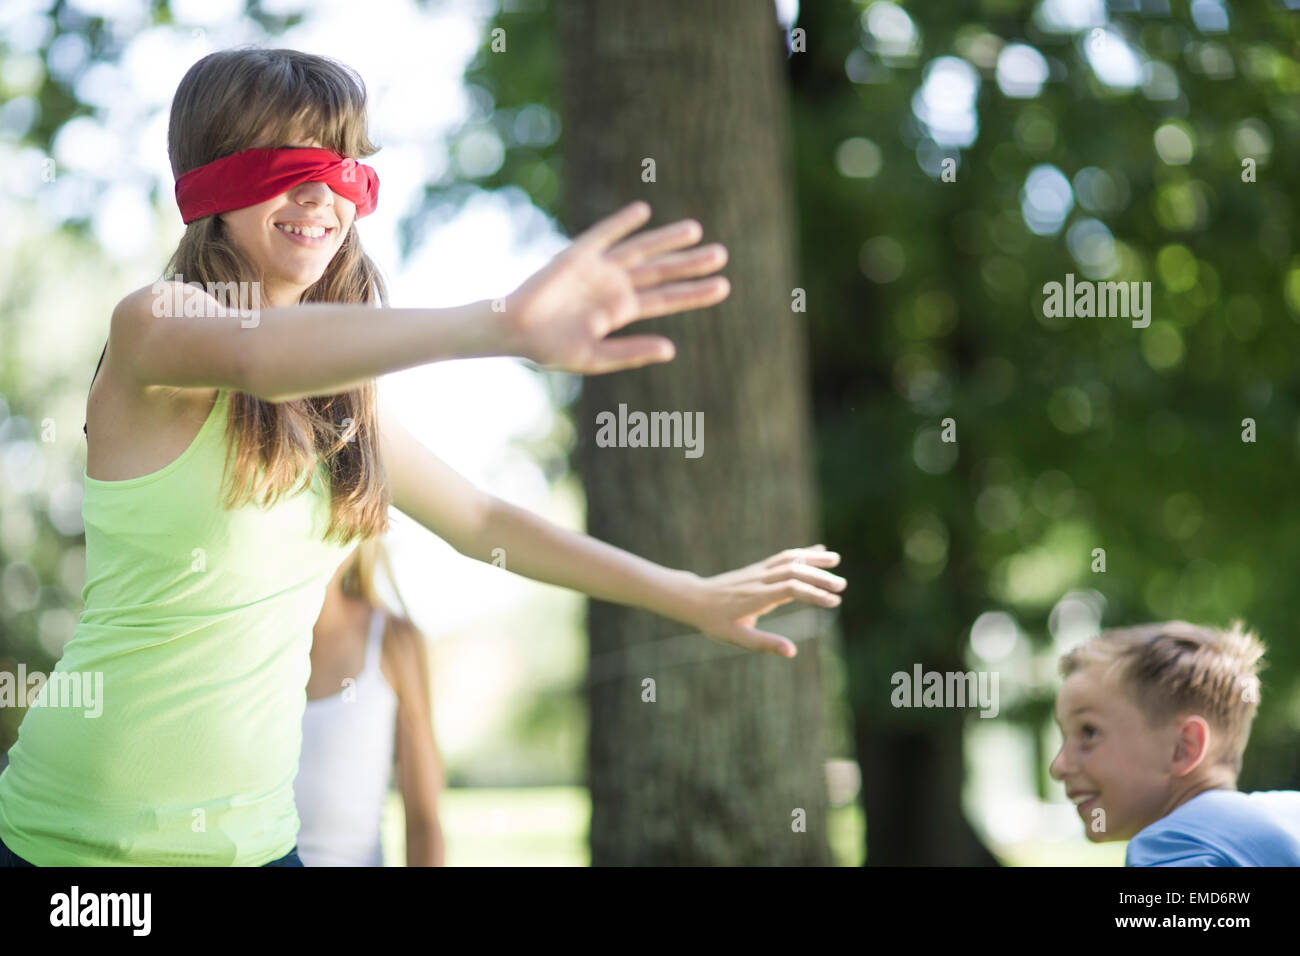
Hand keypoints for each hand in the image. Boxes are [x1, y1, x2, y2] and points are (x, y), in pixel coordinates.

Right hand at [503, 201, 729, 373]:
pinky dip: (622, 223)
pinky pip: (603, 235)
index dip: (694, 293)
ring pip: (640, 250)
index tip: (723, 286)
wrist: (514, 332)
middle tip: (722, 254)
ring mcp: (598, 269)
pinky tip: (642, 211)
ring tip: (696, 230)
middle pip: (660, 271)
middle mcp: (616, 286)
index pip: (667, 299)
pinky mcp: (576, 256)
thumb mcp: (596, 358)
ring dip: (666, 240)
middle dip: (689, 263)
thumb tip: (672, 349)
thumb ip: (632, 352)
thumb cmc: (551, 348)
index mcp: (623, 310)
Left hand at [685, 545, 845, 657]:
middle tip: (842, 586)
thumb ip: (765, 643)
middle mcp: (759, 580)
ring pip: (789, 559)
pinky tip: (817, 550)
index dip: (814, 594)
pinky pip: (782, 557)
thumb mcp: (738, 638)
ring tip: (836, 559)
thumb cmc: (715, 622)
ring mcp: (758, 571)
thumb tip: (792, 651)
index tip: (834, 602)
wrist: (694, 599)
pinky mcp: (758, 568)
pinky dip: (801, 552)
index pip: (791, 590)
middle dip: (819, 577)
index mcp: (756, 597)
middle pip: (794, 571)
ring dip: (813, 558)